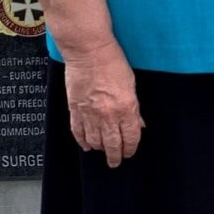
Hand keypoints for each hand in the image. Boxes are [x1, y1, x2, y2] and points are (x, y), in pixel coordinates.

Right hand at [64, 39, 143, 167]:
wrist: (89, 50)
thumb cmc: (112, 62)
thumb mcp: (131, 84)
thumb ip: (134, 107)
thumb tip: (138, 123)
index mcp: (125, 108)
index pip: (131, 137)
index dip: (131, 148)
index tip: (130, 152)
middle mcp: (108, 114)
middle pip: (112, 144)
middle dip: (115, 156)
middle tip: (115, 162)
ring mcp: (89, 113)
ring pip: (94, 141)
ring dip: (100, 149)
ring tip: (103, 152)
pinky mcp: (75, 109)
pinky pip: (78, 132)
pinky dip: (82, 141)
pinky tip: (86, 145)